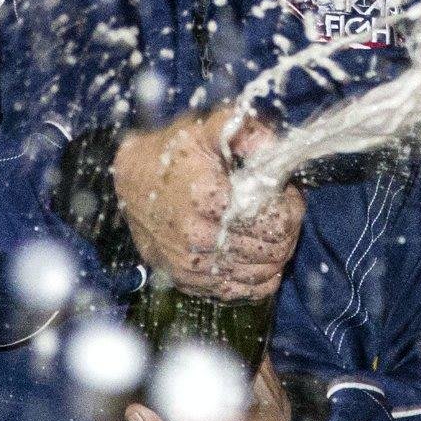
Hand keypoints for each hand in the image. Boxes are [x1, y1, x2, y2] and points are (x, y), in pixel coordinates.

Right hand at [113, 107, 303, 299]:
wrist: (129, 180)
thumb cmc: (172, 152)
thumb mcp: (207, 128)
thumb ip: (244, 131)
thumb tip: (273, 147)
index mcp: (206, 197)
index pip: (275, 221)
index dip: (291, 208)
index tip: (287, 193)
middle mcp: (197, 237)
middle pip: (271, 249)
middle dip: (288, 230)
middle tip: (284, 211)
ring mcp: (191, 264)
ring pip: (260, 274)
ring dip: (277, 254)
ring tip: (271, 231)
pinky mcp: (187, 280)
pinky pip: (238, 291)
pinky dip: (258, 279)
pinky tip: (258, 258)